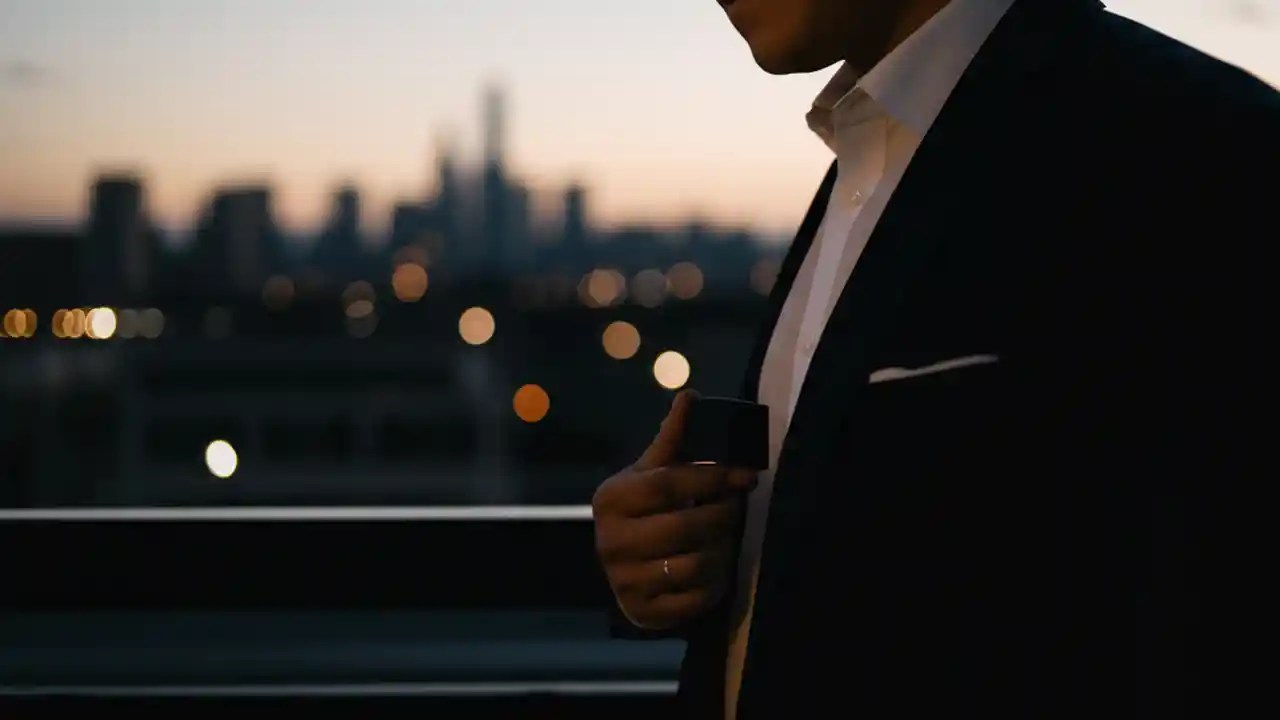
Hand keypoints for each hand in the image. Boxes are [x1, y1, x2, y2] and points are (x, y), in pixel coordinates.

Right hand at [592, 390, 757, 630]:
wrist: (625, 567)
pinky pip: (695, 599)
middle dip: (722, 516)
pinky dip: (715, 584)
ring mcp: (623, 580)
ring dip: (722, 551)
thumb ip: (673, 440)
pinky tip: (716, 570)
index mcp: (611, 499)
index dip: (713, 478)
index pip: (669, 484)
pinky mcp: (642, 612)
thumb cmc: (644, 511)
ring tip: (727, 539)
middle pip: (685, 526)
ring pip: (694, 564)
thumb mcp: (651, 474)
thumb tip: (689, 395)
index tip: (748, 476)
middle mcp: (609, 541)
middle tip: (737, 510)